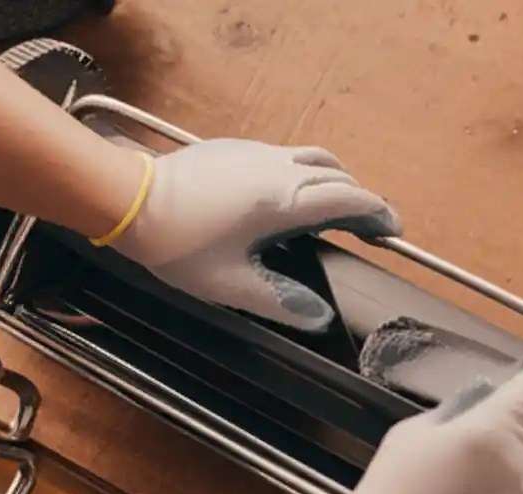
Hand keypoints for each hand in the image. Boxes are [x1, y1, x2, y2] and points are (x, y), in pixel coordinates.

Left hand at [110, 139, 401, 331]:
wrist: (130, 199)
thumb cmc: (179, 245)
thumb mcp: (230, 286)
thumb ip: (279, 302)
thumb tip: (319, 316)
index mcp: (285, 202)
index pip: (350, 199)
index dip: (377, 213)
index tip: (392, 229)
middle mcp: (280, 169)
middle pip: (338, 175)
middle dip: (360, 198)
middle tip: (369, 224)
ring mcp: (258, 153)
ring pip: (314, 157)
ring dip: (335, 179)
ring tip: (337, 205)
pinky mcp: (236, 148)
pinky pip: (286, 155)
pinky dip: (305, 172)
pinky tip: (289, 195)